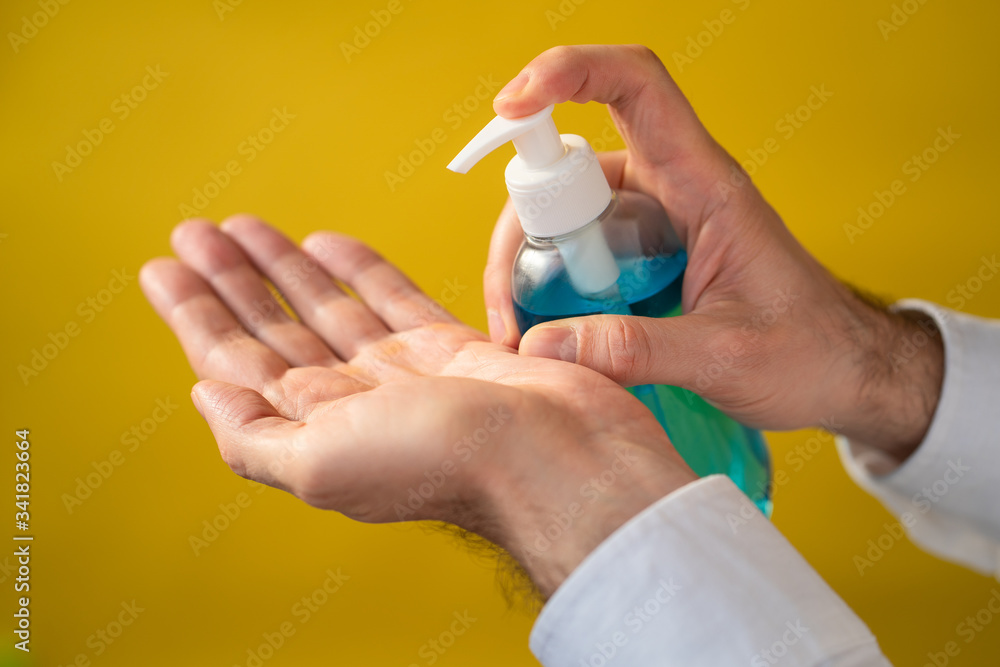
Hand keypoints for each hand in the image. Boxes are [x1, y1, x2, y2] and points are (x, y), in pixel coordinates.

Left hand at [140, 215, 695, 595]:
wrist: (555, 454)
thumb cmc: (444, 465)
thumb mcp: (319, 464)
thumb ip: (253, 437)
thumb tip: (203, 395)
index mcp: (317, 430)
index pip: (238, 365)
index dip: (199, 317)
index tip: (166, 272)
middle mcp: (355, 401)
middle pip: (277, 330)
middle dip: (232, 282)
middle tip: (195, 233)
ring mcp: (404, 372)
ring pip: (329, 308)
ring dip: (282, 267)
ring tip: (243, 227)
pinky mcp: (451, 347)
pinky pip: (392, 298)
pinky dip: (358, 270)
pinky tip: (326, 245)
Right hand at [484, 45, 942, 464]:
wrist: (846, 372)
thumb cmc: (809, 352)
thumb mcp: (725, 358)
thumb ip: (636, 351)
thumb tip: (543, 345)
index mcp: (705, 185)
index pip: (636, 87)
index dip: (569, 73)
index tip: (510, 108)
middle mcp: (674, 189)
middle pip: (571, 165)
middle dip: (521, 221)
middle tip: (506, 307)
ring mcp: (655, 222)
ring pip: (566, 211)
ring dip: (528, 263)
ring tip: (518, 335)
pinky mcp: (646, 256)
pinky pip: (580, 249)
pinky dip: (550, 284)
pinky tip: (543, 333)